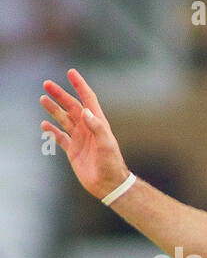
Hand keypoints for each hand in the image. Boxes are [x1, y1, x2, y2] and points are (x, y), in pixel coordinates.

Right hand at [40, 68, 130, 199]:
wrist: (109, 185)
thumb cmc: (111, 165)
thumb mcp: (107, 145)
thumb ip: (97, 127)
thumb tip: (85, 111)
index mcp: (98, 124)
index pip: (88, 100)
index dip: (80, 86)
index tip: (71, 72)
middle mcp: (88, 129)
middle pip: (72, 107)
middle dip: (60, 95)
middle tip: (47, 84)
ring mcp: (80, 139)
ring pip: (64, 119)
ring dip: (53, 109)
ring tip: (43, 98)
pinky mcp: (73, 150)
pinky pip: (60, 137)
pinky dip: (52, 130)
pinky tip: (44, 124)